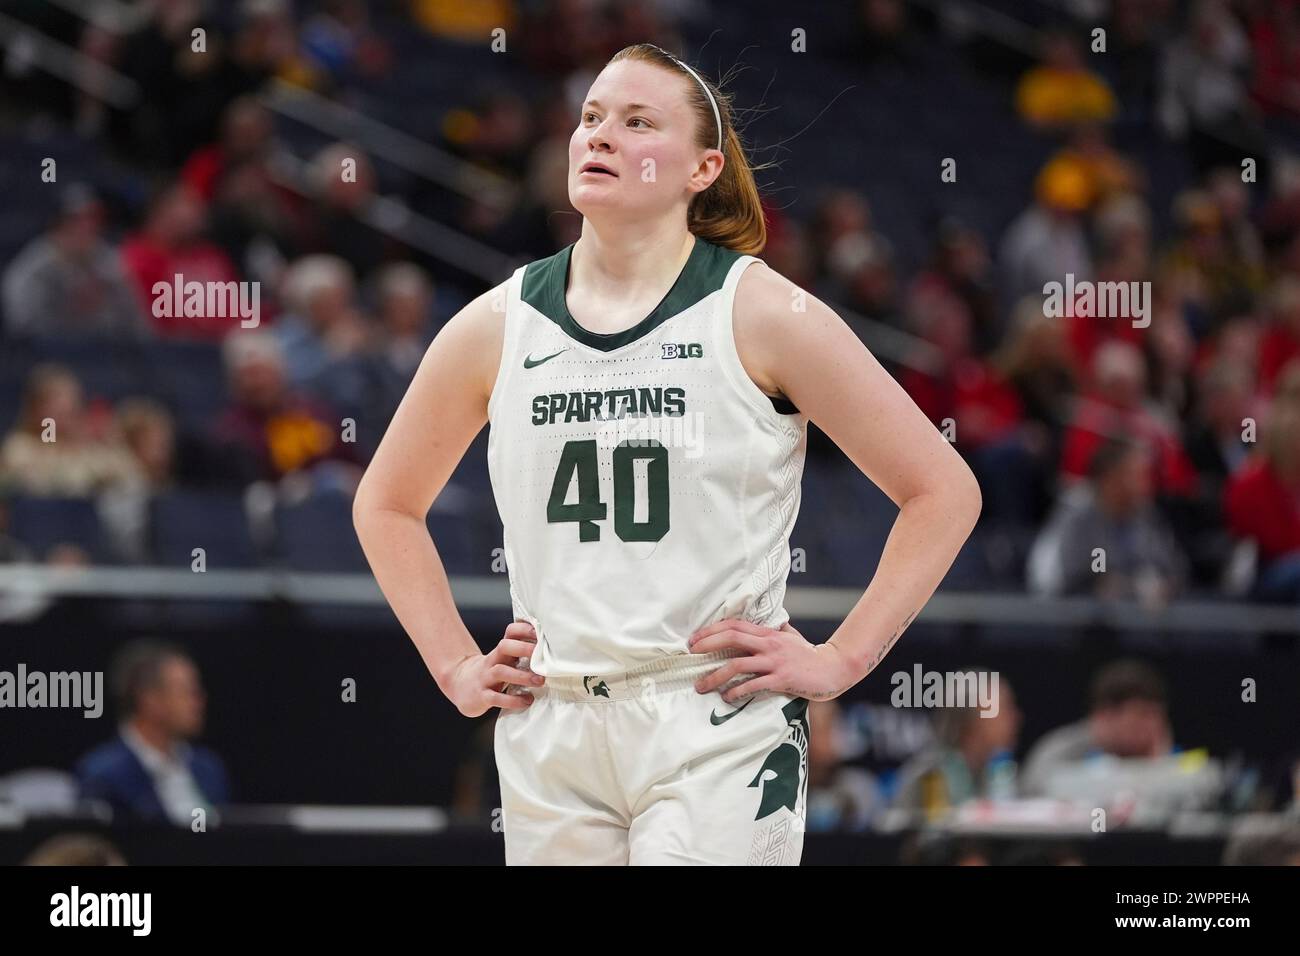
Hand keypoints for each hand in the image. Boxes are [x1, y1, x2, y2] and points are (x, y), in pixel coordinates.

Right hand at [442, 622, 544, 717]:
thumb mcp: (503, 660)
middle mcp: (491, 661)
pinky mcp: (482, 696)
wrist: (460, 685)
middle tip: (543, 658)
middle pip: (504, 647)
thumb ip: (521, 654)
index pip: (510, 633)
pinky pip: (496, 697)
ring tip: (540, 681)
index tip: (541, 633)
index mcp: (500, 651)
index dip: (525, 630)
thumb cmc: (491, 672)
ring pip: (501, 671)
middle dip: (524, 649)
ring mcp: (485, 678)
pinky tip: (527, 700)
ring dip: (523, 676)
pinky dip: (513, 700)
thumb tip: (551, 651)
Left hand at [687, 618, 857, 702]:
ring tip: (702, 686)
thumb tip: (760, 625)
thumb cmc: (808, 654)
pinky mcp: (781, 679)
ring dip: (716, 676)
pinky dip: (737, 691)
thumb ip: (773, 631)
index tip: (695, 639)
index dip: (712, 630)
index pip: (735, 625)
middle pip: (732, 639)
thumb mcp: (789, 637)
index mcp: (768, 633)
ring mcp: (775, 662)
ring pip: (738, 665)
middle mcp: (769, 644)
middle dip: (708, 646)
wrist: (832, 668)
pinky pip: (754, 685)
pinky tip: (727, 697)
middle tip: (691, 655)